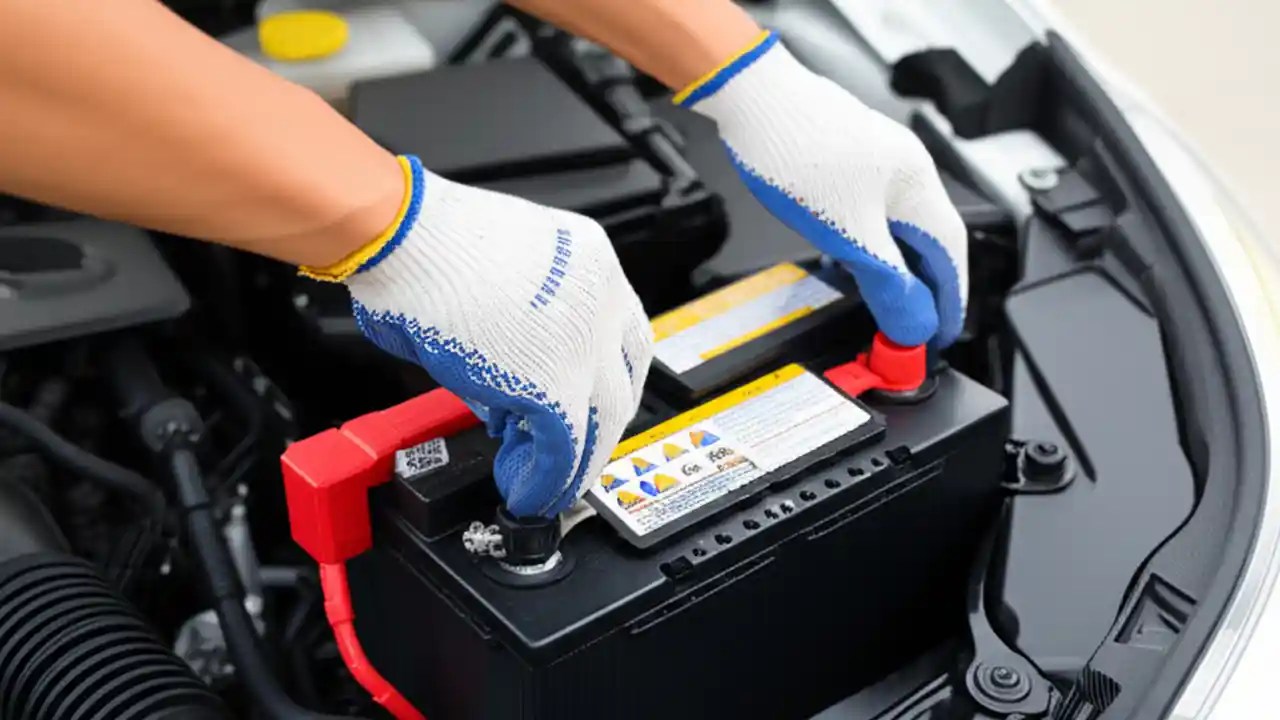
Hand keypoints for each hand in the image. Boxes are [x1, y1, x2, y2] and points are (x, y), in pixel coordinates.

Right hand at [303, 156, 653, 517]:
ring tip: (537, 482)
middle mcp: (599, 296)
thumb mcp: (492, 279)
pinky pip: (564, 448)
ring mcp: (584, 341)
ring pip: (602, 420)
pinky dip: (547, 480)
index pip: (621, 336)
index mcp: (588, 261)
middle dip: (593, 428)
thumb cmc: (422, 240)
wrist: (400, 234)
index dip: (601, 381)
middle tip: (565, 457)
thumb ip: (514, 330)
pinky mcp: (555, 384)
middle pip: (621, 382)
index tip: (583, 408)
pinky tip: (526, 492)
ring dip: (571, 463)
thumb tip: (498, 388)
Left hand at [678, 32, 967, 347]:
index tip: (942, 335)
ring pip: (895, 227)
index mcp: (917, 186)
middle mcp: (903, 170)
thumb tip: (916, 321)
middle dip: (924, 287)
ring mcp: (872, 162)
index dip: (950, 300)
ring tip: (884, 302)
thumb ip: (888, 281)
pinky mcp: (841, 160)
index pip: (952, 254)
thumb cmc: (798, 149)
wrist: (750, 96)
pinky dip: (866, 244)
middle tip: (913, 326)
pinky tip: (846, 258)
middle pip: (927, 240)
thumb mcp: (849, 234)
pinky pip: (866, 213)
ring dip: (894, 267)